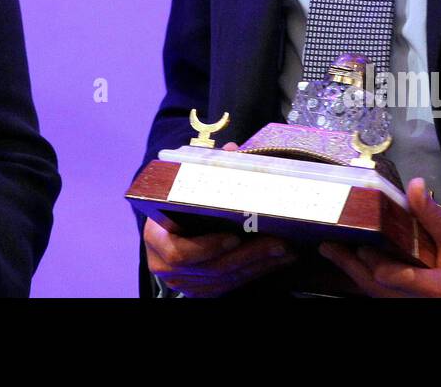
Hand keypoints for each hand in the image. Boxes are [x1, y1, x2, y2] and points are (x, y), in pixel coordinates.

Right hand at [143, 142, 298, 295]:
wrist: (166, 226)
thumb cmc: (175, 203)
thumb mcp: (183, 185)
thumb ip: (205, 169)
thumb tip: (232, 151)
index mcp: (157, 237)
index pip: (178, 252)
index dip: (208, 248)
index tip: (234, 236)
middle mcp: (165, 265)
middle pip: (210, 269)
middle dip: (248, 256)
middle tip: (277, 243)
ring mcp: (184, 282)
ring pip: (224, 281)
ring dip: (257, 267)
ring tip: (283, 251)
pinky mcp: (200, 290)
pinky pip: (229, 287)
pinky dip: (254, 274)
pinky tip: (275, 262)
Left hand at [319, 177, 440, 297]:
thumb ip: (435, 216)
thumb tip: (415, 187)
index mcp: (440, 287)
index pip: (398, 278)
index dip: (376, 262)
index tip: (360, 243)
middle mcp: (425, 302)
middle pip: (379, 289)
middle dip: (352, 267)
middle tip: (329, 245)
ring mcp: (417, 305)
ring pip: (379, 295)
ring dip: (354, 273)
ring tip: (334, 252)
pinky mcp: (414, 302)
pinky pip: (385, 295)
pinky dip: (367, 280)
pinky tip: (353, 265)